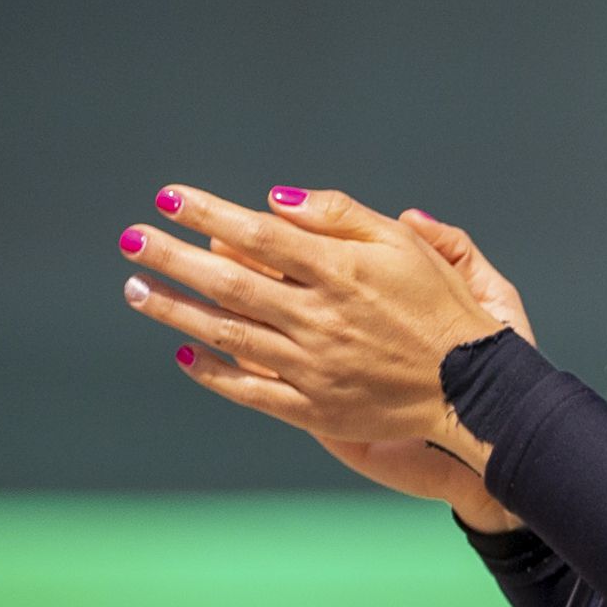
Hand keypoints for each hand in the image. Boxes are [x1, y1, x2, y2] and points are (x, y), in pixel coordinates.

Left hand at [122, 183, 523, 490]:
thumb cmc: (440, 307)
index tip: (169, 197)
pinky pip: (250, 390)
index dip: (208, 213)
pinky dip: (213, 371)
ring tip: (134, 289)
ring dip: (174, 309)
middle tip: (131, 240)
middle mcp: (320, 318)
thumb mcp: (404, 247)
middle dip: (172, 257)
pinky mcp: (314, 409)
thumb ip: (340, 216)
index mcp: (341, 272)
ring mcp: (313, 367)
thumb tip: (273, 201)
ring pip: (227, 333)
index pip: (257, 233)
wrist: (474, 388)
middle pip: (229, 281)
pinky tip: (185, 352)